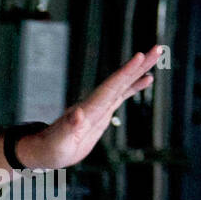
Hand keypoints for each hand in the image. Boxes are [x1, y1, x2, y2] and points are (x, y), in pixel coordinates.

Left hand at [16, 45, 161, 169]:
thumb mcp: (58, 142)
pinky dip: (133, 86)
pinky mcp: (101, 114)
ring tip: (156, 55)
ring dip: (139, 71)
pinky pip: (120, 96)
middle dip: (138, 65)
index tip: (139, 56)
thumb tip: (78, 113)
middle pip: (119, 80)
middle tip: (157, 48)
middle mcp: (94, 104)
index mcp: (88, 109)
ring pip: (122, 85)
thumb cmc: (49, 149)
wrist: (43, 151)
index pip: (110, 87)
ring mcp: (98, 107)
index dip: (125, 73)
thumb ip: (67, 127)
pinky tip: (146, 79)